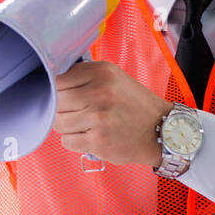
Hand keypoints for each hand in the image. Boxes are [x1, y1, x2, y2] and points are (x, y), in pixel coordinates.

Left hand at [53, 60, 170, 166]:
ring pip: (58, 123)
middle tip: (77, 112)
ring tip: (85, 124)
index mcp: (101, 73)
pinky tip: (89, 136)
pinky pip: (66, 141)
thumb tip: (52, 79)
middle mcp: (99, 93)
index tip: (65, 96)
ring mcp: (98, 118)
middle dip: (62, 109)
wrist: (162, 130)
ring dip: (68, 126)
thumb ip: (84, 75)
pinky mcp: (97, 141)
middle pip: (56, 102)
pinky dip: (74, 141)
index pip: (57, 81)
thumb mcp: (113, 77)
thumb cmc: (134, 104)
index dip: (58, 90)